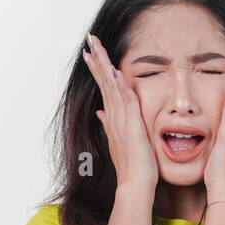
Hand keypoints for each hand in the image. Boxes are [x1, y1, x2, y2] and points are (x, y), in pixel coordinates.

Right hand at [83, 32, 159, 189]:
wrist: (135, 184)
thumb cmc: (133, 165)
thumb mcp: (121, 140)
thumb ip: (110, 124)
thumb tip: (100, 112)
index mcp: (113, 118)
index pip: (104, 88)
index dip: (98, 69)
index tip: (91, 53)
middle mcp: (114, 117)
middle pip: (104, 83)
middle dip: (97, 60)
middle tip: (89, 40)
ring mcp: (121, 121)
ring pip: (111, 88)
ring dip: (105, 67)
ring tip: (97, 48)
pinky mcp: (131, 127)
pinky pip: (126, 103)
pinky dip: (121, 88)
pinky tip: (117, 73)